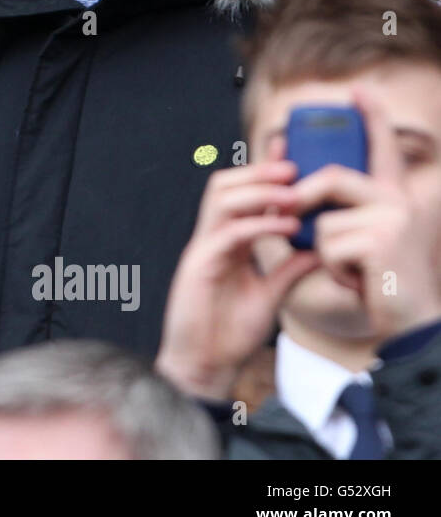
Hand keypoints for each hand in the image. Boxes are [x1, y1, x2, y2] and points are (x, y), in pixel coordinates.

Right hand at [155, 140, 319, 399]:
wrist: (205, 364)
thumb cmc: (229, 333)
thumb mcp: (269, 295)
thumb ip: (287, 270)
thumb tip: (317, 250)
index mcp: (225, 243)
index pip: (239, 195)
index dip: (261, 170)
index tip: (290, 152)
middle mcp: (210, 239)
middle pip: (223, 185)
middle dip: (258, 171)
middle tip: (293, 168)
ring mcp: (202, 250)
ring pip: (220, 199)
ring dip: (258, 190)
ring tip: (292, 192)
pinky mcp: (198, 266)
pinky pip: (226, 233)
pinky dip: (258, 224)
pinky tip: (285, 226)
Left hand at [296, 86, 440, 343]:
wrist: (411, 324)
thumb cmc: (381, 284)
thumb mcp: (360, 241)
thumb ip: (339, 213)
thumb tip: (294, 193)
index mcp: (394, 197)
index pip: (382, 149)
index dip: (372, 117)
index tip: (358, 90)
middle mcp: (398, 201)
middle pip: (331, 178)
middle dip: (301, 200)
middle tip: (290, 218)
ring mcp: (392, 218)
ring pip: (322, 220)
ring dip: (325, 252)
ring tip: (355, 269)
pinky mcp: (380, 240)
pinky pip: (326, 244)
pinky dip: (332, 268)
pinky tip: (360, 281)